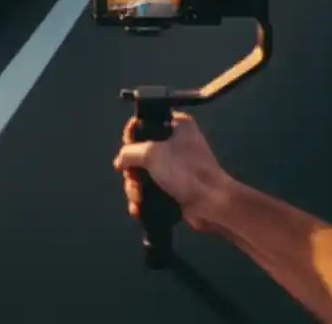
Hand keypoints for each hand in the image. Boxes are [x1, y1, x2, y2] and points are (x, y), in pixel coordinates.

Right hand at [113, 112, 233, 229]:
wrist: (212, 204)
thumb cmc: (185, 171)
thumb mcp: (152, 154)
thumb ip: (129, 152)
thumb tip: (119, 161)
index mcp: (177, 125)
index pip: (144, 124)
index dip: (131, 139)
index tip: (128, 153)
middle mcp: (177, 142)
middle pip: (139, 153)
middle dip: (132, 171)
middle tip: (134, 181)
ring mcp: (175, 165)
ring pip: (143, 173)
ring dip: (135, 188)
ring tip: (137, 199)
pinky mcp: (174, 185)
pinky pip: (151, 188)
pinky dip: (143, 197)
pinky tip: (138, 208)